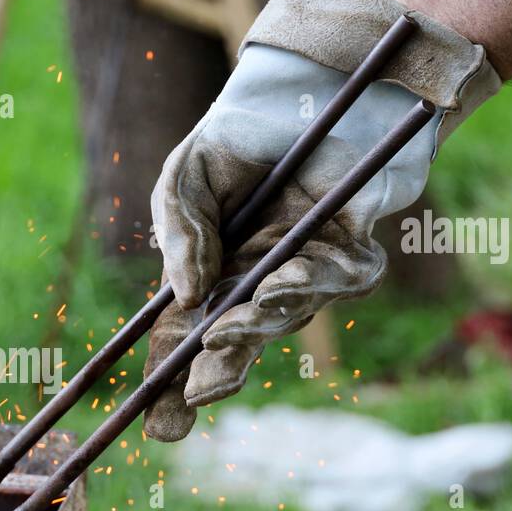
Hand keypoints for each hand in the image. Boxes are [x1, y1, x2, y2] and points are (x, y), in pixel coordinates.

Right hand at [143, 0, 499, 441]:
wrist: (306, 85)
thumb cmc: (238, 137)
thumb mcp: (185, 177)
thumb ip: (179, 233)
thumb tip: (182, 297)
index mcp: (210, 278)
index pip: (183, 342)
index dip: (169, 386)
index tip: (156, 425)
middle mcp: (256, 287)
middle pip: (235, 350)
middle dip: (215, 375)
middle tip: (198, 390)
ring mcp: (305, 275)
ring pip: (285, 319)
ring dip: (255, 326)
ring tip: (227, 326)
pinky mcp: (355, 254)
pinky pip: (339, 284)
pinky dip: (309, 285)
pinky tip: (281, 281)